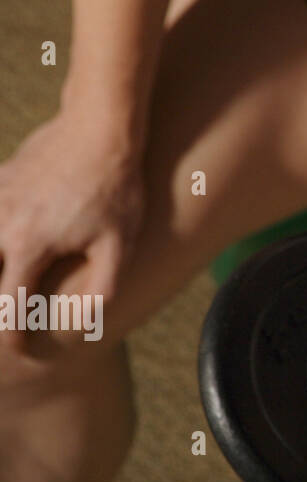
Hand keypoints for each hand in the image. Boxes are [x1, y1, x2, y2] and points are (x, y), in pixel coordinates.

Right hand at [0, 111, 144, 354]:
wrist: (100, 128)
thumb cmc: (115, 187)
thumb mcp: (120, 241)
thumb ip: (101, 285)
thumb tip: (85, 321)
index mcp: (28, 246)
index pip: (7, 307)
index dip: (12, 338)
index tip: (22, 352)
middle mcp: (0, 225)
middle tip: (8, 318)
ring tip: (8, 280)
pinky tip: (10, 237)